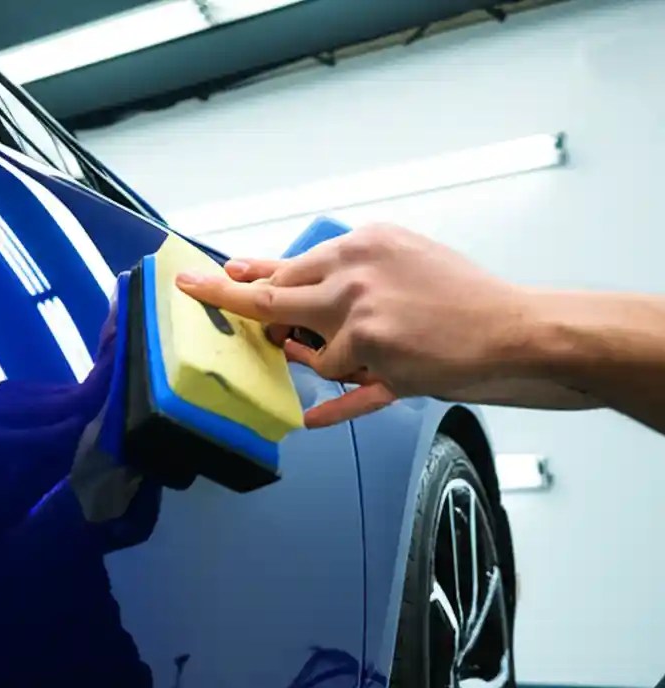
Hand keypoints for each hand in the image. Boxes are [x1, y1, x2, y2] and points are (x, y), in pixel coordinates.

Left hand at [176, 224, 530, 426]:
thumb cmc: (461, 295)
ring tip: (378, 350)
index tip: (206, 276)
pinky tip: (312, 418)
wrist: (516, 327)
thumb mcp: (401, 257)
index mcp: (360, 247)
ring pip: (312, 352)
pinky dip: (329, 409)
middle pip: (275, 299)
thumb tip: (281, 276)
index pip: (288, 266)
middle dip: (234, 303)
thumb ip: (344, 268)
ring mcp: (363, 319)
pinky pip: (341, 390)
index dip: (246, 277)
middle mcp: (355, 277)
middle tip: (193, 292)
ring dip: (330, 360)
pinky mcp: (379, 359)